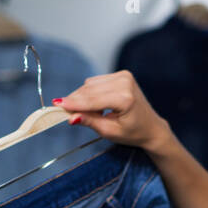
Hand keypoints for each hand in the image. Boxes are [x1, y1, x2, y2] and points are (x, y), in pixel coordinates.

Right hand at [52, 71, 172, 152]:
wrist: (152, 127)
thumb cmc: (133, 133)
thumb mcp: (110, 132)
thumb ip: (90, 122)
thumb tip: (71, 117)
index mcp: (125, 98)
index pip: (93, 99)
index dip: (73, 103)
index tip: (56, 105)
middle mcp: (125, 82)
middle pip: (89, 89)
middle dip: (75, 100)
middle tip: (62, 111)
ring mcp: (124, 76)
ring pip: (91, 84)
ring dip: (83, 97)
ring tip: (88, 113)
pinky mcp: (121, 75)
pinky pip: (96, 82)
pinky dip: (90, 92)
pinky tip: (95, 105)